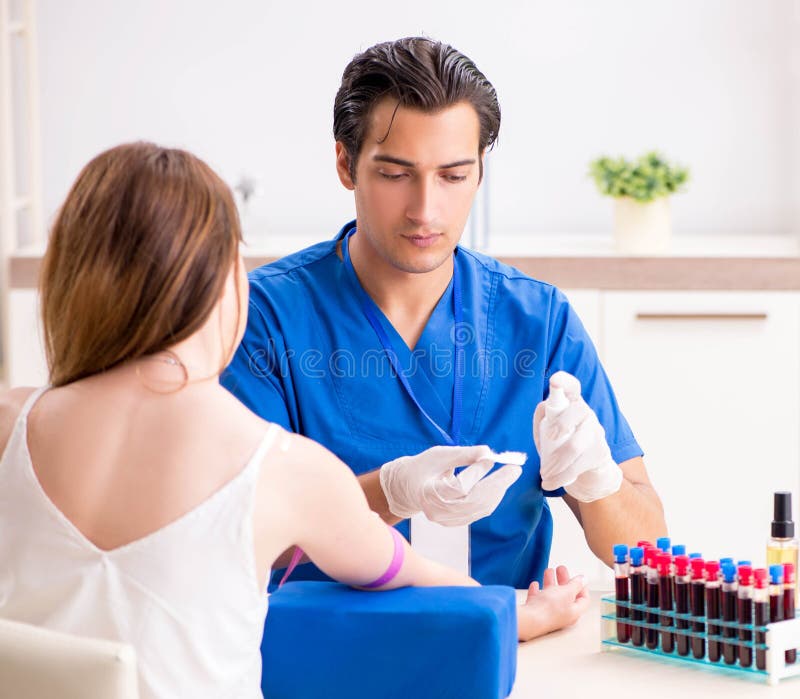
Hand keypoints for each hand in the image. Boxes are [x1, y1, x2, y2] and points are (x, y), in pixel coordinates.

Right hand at [379, 445, 524, 525]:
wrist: (408, 487)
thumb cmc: (423, 467)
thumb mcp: (439, 455)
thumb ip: (463, 455)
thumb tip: (488, 453)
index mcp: (428, 494)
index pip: (458, 488)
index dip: (476, 473)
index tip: (491, 458)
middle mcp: (437, 512)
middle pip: (474, 501)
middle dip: (497, 484)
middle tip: (514, 469)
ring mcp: (447, 520)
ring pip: (480, 508)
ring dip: (498, 491)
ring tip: (510, 474)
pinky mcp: (456, 522)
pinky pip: (479, 511)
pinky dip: (492, 497)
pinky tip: (500, 484)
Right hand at [517, 565, 589, 640]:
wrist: (529, 619)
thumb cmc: (549, 608)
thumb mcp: (567, 592)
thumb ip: (576, 584)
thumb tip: (584, 580)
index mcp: (574, 611)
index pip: (583, 599)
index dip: (582, 587)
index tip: (578, 577)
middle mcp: (562, 615)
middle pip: (566, 596)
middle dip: (564, 581)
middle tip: (560, 569)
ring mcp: (548, 614)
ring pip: (551, 596)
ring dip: (550, 582)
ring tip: (548, 571)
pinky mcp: (535, 613)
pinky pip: (537, 600)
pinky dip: (537, 591)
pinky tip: (535, 585)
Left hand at [533, 371, 622, 501]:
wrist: (586, 471)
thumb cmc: (561, 443)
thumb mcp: (547, 429)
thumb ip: (543, 417)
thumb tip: (545, 414)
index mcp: (570, 403)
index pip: (572, 386)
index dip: (564, 382)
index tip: (555, 380)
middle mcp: (586, 413)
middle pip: (577, 411)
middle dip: (558, 428)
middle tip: (546, 443)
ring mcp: (596, 432)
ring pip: (575, 445)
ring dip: (555, 463)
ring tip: (543, 475)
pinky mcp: (600, 452)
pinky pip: (578, 464)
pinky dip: (560, 477)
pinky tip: (550, 483)